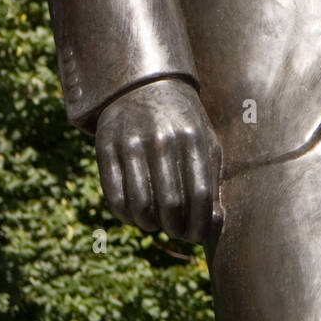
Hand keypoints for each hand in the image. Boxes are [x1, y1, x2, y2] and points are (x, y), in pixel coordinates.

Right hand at [95, 77, 221, 243]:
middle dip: (176, 229)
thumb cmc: (182, 122)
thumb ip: (212, 178)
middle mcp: (162, 138)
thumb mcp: (204, 140)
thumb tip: (214, 223)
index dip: (200, 224)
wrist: (144, 84)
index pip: (201, 195)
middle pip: (171, 204)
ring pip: (140, 206)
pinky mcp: (106, 148)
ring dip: (150, 225)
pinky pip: (115, 198)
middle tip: (176, 232)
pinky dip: (127, 216)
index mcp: (192, 136)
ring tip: (157, 222)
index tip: (198, 236)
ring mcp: (131, 142)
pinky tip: (136, 213)